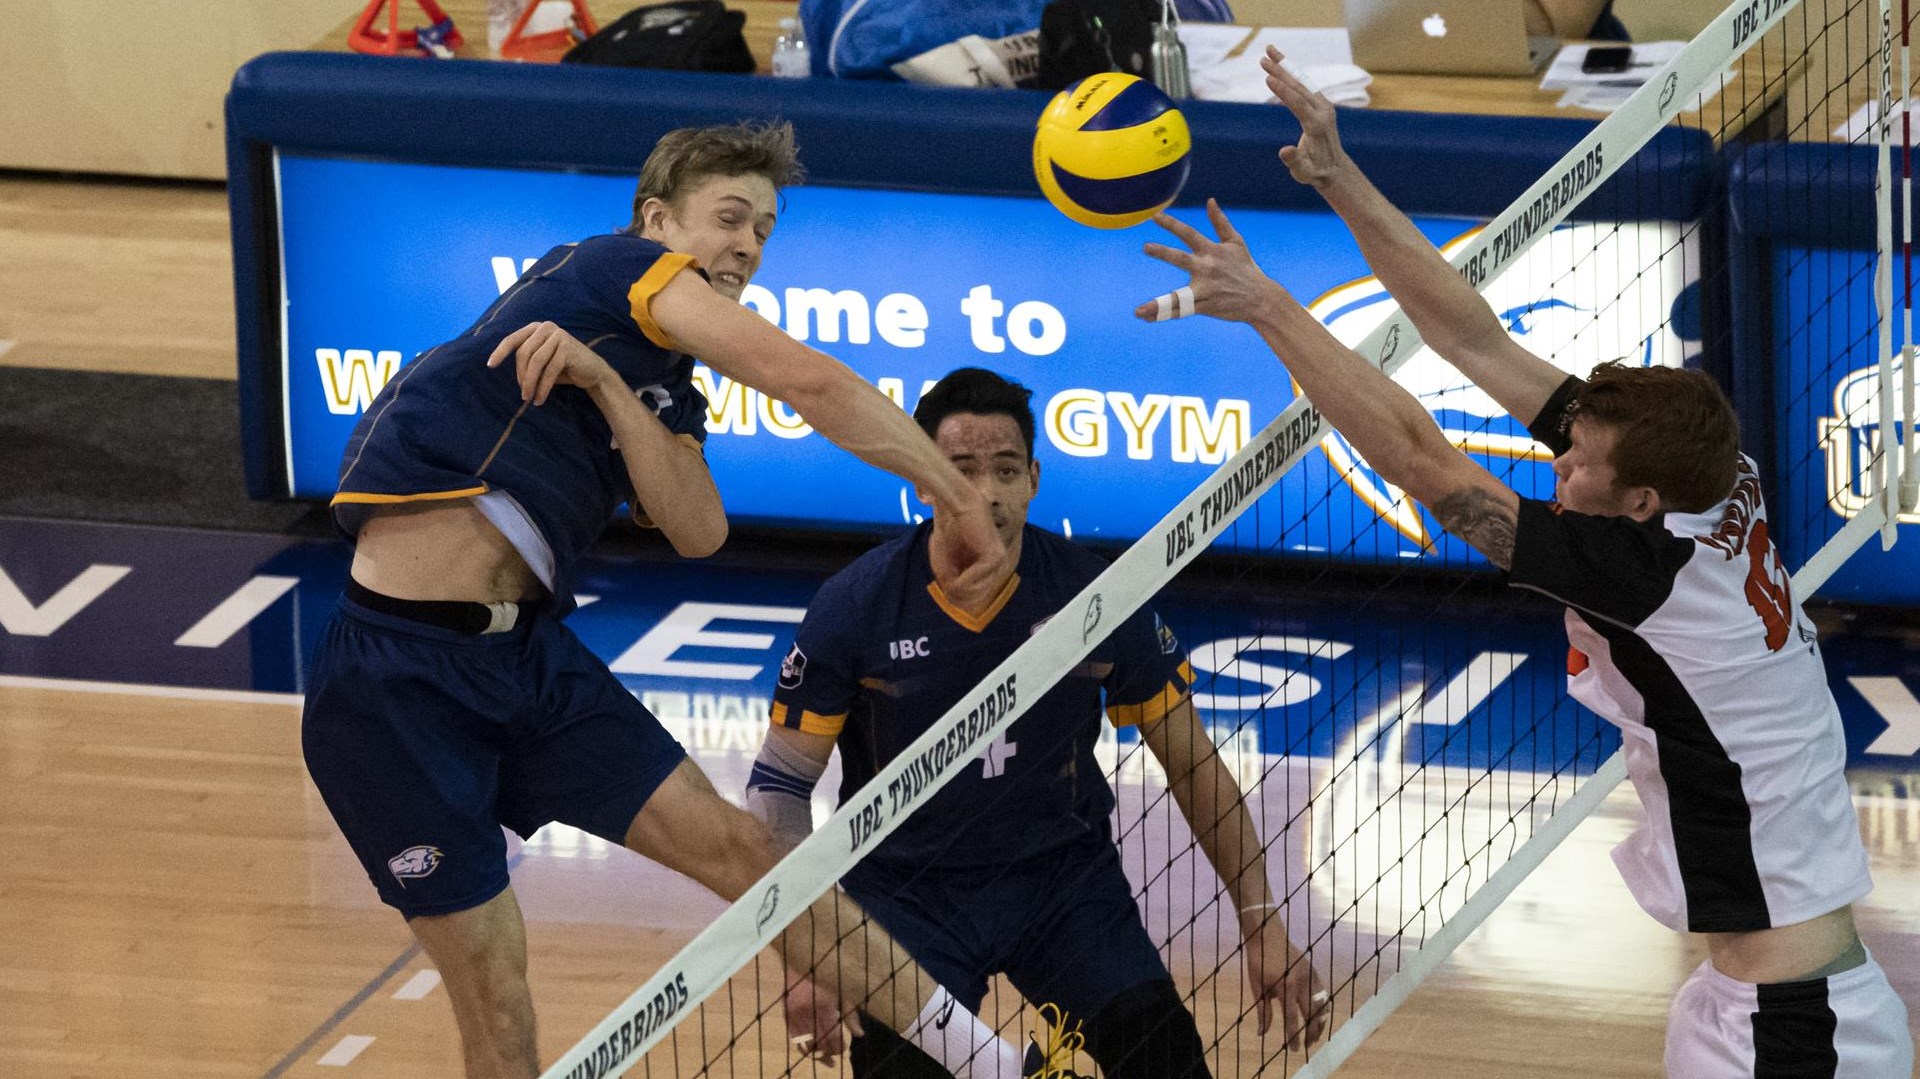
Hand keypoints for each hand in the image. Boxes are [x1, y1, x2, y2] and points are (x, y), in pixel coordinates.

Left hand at [485, 321, 616, 404]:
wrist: (593, 372)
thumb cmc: (564, 368)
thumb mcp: (542, 361)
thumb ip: (527, 359)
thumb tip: (501, 367)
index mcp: (536, 328)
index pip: (513, 339)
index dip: (500, 352)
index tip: (490, 365)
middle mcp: (546, 327)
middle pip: (524, 353)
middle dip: (521, 376)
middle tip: (523, 394)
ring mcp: (558, 335)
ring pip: (536, 362)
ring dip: (530, 383)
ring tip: (529, 398)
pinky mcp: (567, 347)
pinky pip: (550, 370)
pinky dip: (543, 386)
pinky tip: (540, 398)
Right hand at [784, 975, 863, 1066]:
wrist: (801, 960)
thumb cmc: (827, 974)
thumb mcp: (843, 991)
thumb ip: (851, 1014)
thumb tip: (860, 1034)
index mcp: (824, 1005)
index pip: (833, 1037)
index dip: (839, 1047)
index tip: (844, 1049)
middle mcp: (807, 1012)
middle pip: (820, 1043)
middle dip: (828, 1052)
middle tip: (834, 1056)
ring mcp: (794, 1015)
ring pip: (806, 1044)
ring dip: (815, 1052)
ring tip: (823, 1055)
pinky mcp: (786, 1015)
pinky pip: (794, 1038)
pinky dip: (802, 1046)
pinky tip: (810, 1047)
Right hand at [926, 488, 1013, 613]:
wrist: (958, 504)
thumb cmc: (951, 528)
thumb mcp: (947, 561)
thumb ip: (952, 582)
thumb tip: (954, 600)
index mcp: (988, 567)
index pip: (971, 596)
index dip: (952, 591)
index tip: (945, 576)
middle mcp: (998, 567)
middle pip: (971, 598)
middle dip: (953, 588)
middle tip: (945, 571)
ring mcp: (999, 563)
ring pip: (971, 593)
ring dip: (953, 583)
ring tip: (948, 565)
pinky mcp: (995, 558)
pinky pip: (970, 583)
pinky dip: (957, 578)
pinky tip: (954, 564)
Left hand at [1135, 201, 1289, 325]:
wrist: (1261, 299)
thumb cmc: (1246, 269)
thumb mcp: (1236, 243)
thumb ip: (1220, 222)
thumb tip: (1210, 200)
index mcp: (1212, 251)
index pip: (1189, 234)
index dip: (1172, 224)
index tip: (1155, 216)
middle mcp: (1207, 268)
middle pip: (1181, 259)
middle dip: (1163, 252)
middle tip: (1146, 247)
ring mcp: (1206, 290)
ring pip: (1178, 297)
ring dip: (1158, 305)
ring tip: (1139, 311)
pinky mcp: (1206, 307)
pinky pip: (1182, 311)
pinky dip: (1165, 315)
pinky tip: (1148, 318)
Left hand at [1241, 912, 1328, 1050]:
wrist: (1267, 933)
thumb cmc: (1258, 960)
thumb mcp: (1257, 987)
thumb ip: (1263, 1011)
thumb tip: (1262, 1033)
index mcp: (1285, 986)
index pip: (1291, 1018)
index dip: (1293, 1036)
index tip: (1294, 1049)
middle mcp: (1301, 982)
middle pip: (1311, 1015)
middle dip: (1310, 1033)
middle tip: (1306, 1046)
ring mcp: (1311, 975)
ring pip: (1321, 1005)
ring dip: (1319, 1023)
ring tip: (1315, 1036)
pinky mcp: (1314, 971)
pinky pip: (1324, 993)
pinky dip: (1323, 1008)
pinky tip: (1320, 1018)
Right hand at [1261, 47, 1355, 189]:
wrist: (1334, 169)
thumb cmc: (1315, 172)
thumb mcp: (1303, 173)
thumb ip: (1294, 161)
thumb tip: (1284, 151)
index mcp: (1317, 125)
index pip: (1298, 103)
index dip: (1283, 90)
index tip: (1268, 77)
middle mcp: (1323, 111)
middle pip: (1299, 87)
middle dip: (1281, 71)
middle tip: (1263, 58)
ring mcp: (1323, 105)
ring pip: (1301, 82)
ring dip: (1285, 66)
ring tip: (1269, 52)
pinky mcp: (1320, 103)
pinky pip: (1304, 84)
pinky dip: (1291, 73)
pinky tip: (1280, 63)